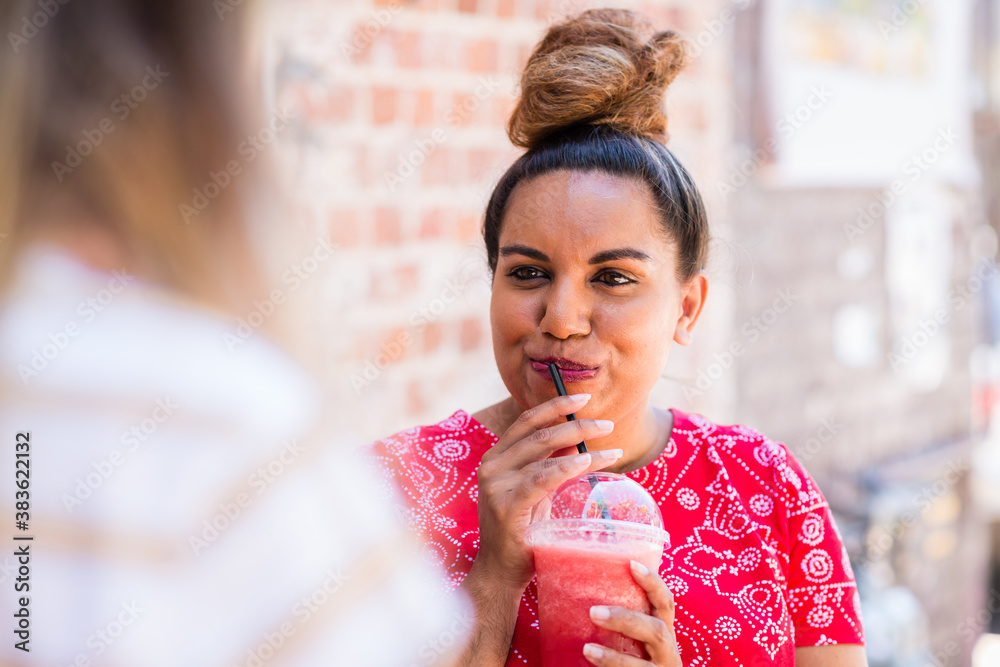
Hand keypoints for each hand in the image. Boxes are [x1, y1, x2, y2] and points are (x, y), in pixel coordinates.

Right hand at [472, 393, 621, 590]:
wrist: (501, 571)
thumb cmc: (522, 530)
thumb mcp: (535, 490)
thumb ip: (548, 464)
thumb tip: (578, 439)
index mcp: (496, 458)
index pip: (526, 422)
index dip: (554, 406)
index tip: (582, 397)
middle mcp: (492, 466)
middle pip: (538, 433)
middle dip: (575, 423)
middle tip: (606, 424)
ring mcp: (496, 485)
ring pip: (542, 452)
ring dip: (579, 444)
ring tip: (610, 445)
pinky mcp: (506, 505)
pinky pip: (542, 478)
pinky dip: (567, 467)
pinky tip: (588, 462)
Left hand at [584, 560, 681, 666]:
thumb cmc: (634, 660)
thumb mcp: (634, 641)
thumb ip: (620, 624)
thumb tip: (579, 602)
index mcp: (663, 633)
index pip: (665, 603)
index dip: (653, 583)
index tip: (631, 564)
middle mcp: (668, 654)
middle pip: (656, 631)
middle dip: (626, 620)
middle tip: (593, 612)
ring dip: (614, 659)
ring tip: (587, 651)